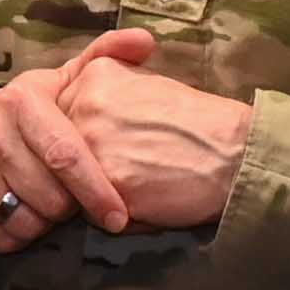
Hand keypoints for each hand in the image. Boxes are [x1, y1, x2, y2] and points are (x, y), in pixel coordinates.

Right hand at [0, 63, 109, 249]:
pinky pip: (0, 238)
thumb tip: (145, 39)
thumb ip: (104, 57)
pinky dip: (16, 237)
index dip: (97, 191)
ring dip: (44, 223)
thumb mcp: (59, 82)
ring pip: (27, 222)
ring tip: (44, 205)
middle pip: (51, 198)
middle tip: (69, 198)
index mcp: (20, 100)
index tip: (119, 216)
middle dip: (69, 207)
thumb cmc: (25, 115)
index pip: (66, 156)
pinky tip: (19, 216)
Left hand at [40, 33, 251, 232]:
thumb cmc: (195, 124)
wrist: (236, 152)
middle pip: (54, 151)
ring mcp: (93, 144)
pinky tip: (144, 199)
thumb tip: (64, 130)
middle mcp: (86, 104)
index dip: (78, 143)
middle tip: (124, 169)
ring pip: (67, 183)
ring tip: (137, 182)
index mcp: (93, 76)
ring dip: (92, 192)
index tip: (107, 149)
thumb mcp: (143, 87)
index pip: (53, 120)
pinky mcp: (106, 183)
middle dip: (80, 169)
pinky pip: (89, 210)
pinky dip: (111, 213)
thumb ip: (100, 99)